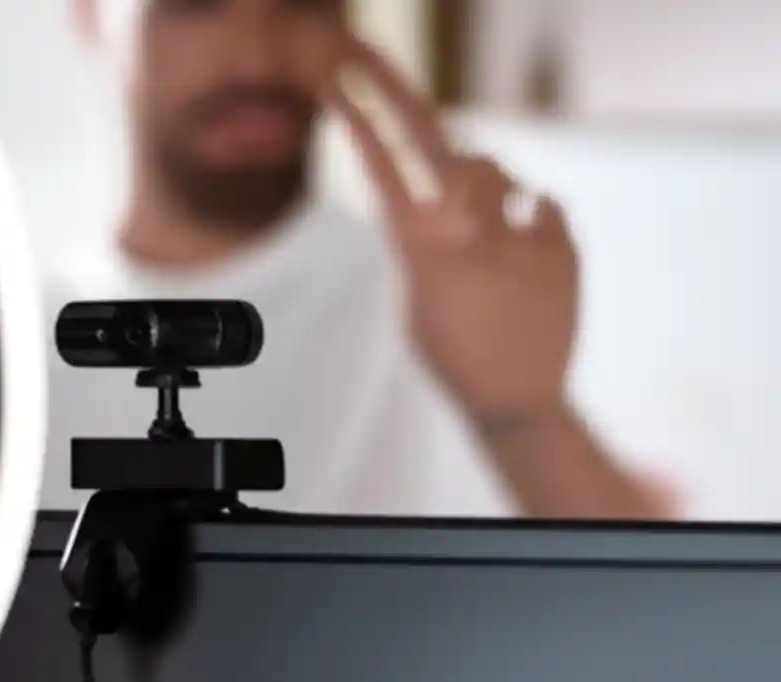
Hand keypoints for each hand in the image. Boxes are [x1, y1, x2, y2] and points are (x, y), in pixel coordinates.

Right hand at [321, 39, 578, 429]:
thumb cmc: (455, 357)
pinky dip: (536, 217)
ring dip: (484, 177)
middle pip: (432, 143)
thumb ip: (420, 243)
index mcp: (421, 252)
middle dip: (391, 95)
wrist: (518, 401)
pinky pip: (545, 204)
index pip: (382, 169)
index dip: (360, 123)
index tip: (339, 85)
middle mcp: (467, 234)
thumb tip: (439, 195)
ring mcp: (517, 237)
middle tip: (363, 62)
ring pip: (495, 169)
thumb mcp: (416, 302)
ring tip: (488, 210)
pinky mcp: (562, 248)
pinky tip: (529, 246)